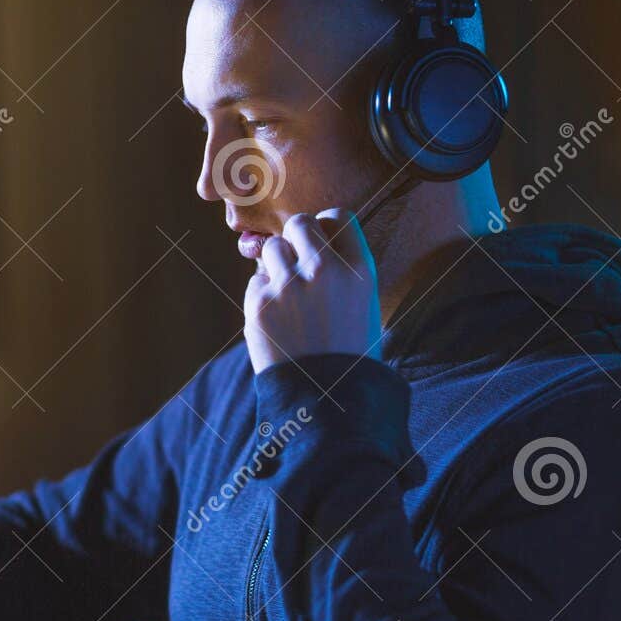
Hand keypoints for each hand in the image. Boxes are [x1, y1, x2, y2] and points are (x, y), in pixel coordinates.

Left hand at [243, 208, 382, 373]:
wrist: (326, 403)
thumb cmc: (349, 355)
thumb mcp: (364, 306)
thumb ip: (341, 270)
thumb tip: (312, 243)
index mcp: (359, 270)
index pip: (338, 217)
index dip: (326, 228)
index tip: (322, 242)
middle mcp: (325, 271)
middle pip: (300, 223)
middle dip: (297, 238)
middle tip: (299, 263)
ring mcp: (289, 286)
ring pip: (273, 248)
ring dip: (278, 265)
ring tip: (290, 297)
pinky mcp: (260, 304)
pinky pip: (257, 282)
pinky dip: (264, 296)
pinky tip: (279, 322)